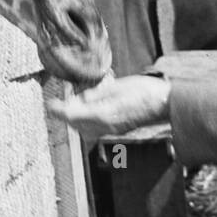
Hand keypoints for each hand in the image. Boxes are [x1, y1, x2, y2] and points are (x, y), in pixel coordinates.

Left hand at [46, 75, 170, 141]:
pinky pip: (96, 129)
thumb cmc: (145, 91)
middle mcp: (107, 126)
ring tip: (76, 103)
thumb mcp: (117, 86)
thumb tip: (79, 99)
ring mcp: (113, 130)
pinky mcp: (118, 130)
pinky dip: (88, 121)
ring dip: (77, 118)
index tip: (50, 104)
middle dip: (67, 114)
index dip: (59, 110)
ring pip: (85, 129)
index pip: (73, 116)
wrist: (166, 103)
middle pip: (76, 125)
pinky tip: (91, 108)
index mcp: (105, 114)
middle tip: (62, 100)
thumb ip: (95, 94)